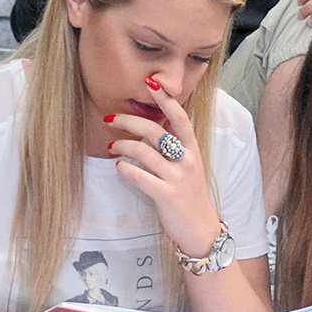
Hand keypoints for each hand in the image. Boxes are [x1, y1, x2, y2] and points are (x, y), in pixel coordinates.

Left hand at [104, 80, 220, 257]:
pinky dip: (125, 169)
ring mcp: (177, 178)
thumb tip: (150, 127)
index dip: (165, 99)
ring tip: (112, 147)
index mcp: (193, 150)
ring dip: (122, 146)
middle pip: (154, 131)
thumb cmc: (189, 196)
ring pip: (143, 151)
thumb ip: (173, 147)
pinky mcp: (166, 195)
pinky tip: (120, 167)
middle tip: (110, 120)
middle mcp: (187, 160)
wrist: (201, 229)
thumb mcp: (188, 167)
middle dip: (128, 121)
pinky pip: (139, 176)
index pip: (180, 118)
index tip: (151, 83)